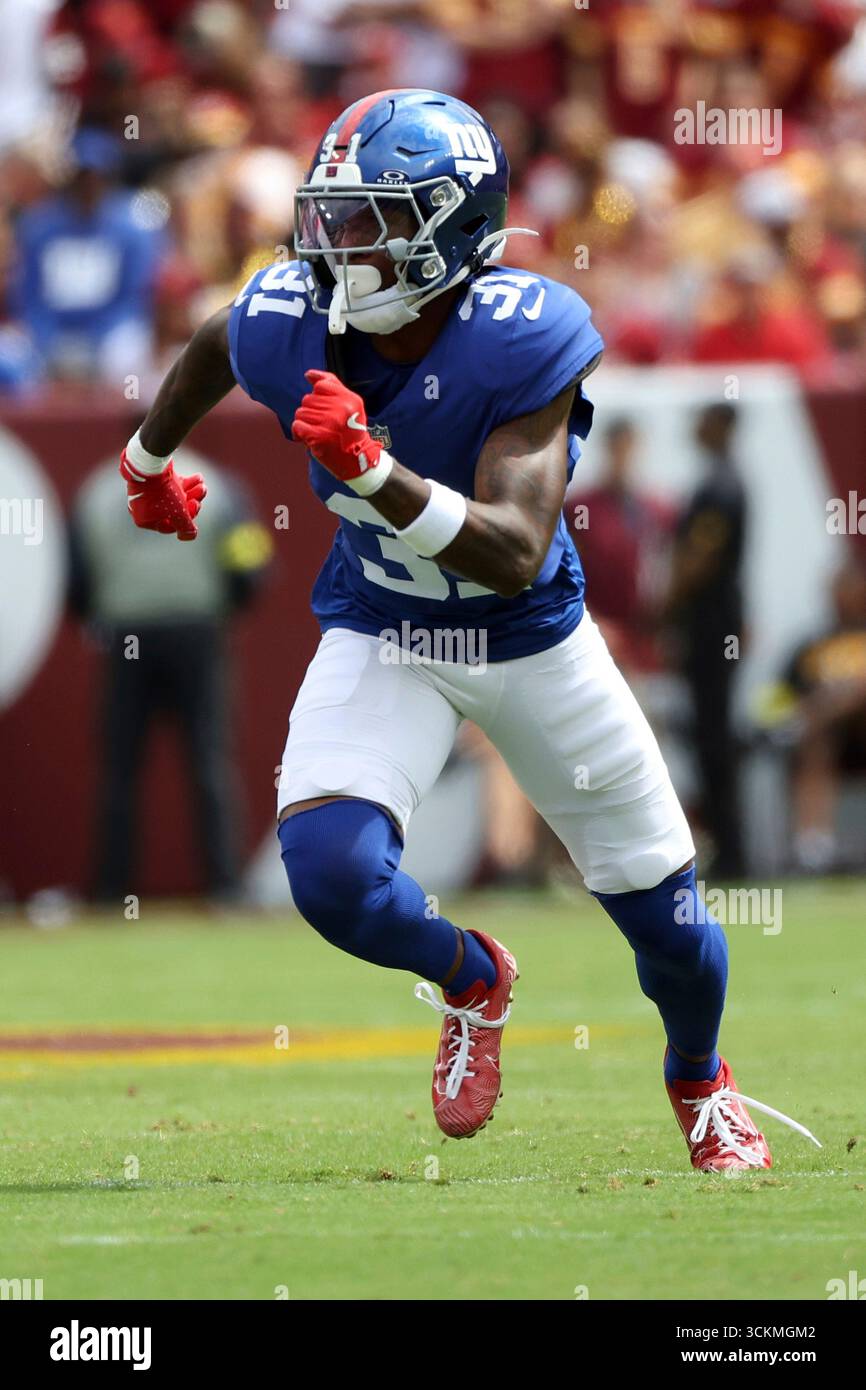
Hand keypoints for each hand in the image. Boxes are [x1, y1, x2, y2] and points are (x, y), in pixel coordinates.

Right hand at [120, 450, 206, 540]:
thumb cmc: (163, 492)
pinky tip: (199, 478)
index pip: (169, 527)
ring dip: (192, 492)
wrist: (150, 462)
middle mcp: (144, 508)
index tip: (194, 507)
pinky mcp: (155, 480)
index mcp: (144, 519)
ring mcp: (150, 493)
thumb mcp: (178, 513)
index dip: (185, 520)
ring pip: (176, 497)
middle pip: (175, 511)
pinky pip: (173, 486)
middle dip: (191, 502)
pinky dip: (187, 483)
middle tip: (201, 493)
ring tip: (202, 485)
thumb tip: (189, 537)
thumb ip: (185, 527)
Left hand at [291, 369, 384, 488]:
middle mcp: (340, 408)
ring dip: (305, 423)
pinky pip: (297, 425)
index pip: (321, 385)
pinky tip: (308, 438)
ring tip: (317, 431)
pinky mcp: (318, 436)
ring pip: (301, 412)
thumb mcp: (351, 405)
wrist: (357, 460)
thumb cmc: (350, 431)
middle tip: (323, 425)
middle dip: (311, 412)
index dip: (318, 397)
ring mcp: (328, 422)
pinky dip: (299, 432)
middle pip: (308, 399)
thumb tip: (308, 374)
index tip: (324, 409)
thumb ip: (332, 385)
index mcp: (349, 399)